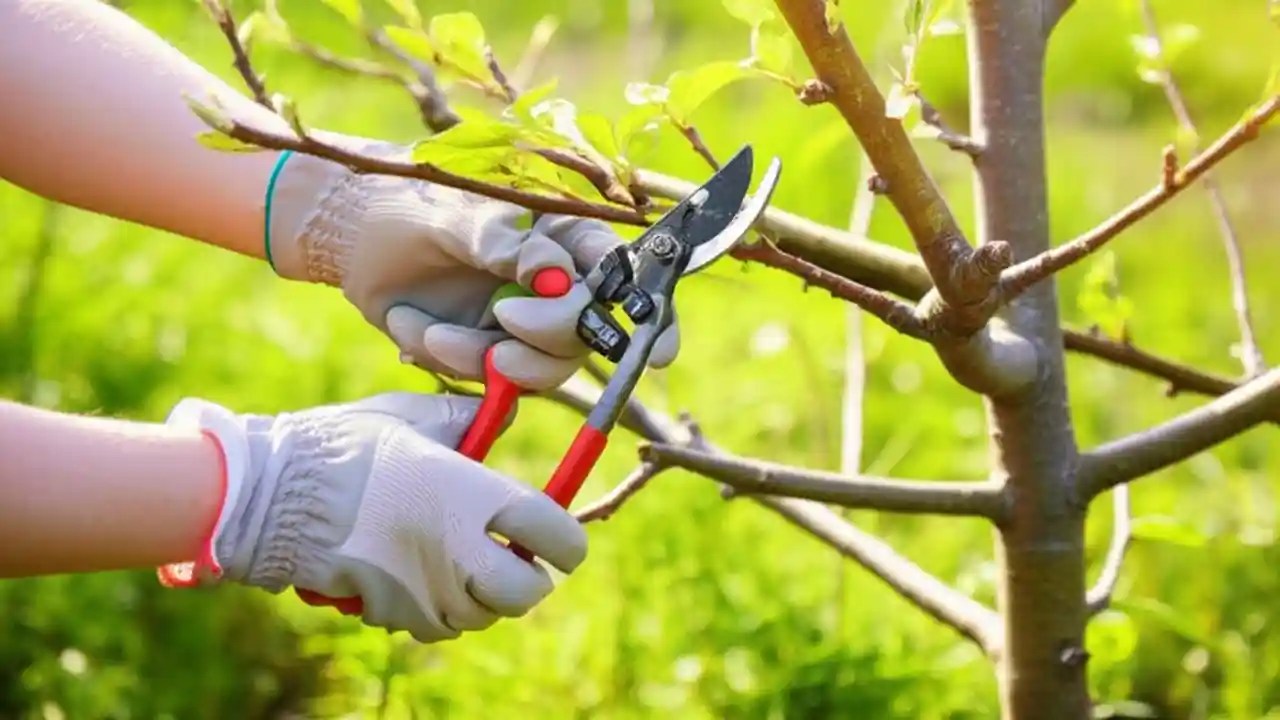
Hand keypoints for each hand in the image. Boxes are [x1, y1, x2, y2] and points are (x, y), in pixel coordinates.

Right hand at [158, 392, 586, 643]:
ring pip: (483, 615)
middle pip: (527, 591)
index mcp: (472, 496)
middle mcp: (459, 551)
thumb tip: (504, 413)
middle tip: (510, 554)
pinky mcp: (395, 613)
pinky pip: (439, 626)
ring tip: (459, 560)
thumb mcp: (412, 416)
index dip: (567, 541)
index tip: (561, 538)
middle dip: (527, 578)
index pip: (555, 533)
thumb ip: (467, 419)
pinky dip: (441, 611)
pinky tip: (420, 576)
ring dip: (483, 596)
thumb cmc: (345, 445)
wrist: (272, 495)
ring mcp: (427, 588)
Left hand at [264, 139, 679, 389]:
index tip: (654, 351)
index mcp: (558, 235)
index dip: (649, 313)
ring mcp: (522, 323)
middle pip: (588, 331)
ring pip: (544, 368)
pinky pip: (493, 381)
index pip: (620, 272)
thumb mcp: (454, 215)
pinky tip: (416, 330)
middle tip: (505, 320)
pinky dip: (454, 362)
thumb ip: (506, 244)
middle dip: (550, 333)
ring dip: (492, 360)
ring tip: (437, 335)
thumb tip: (556, 273)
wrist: (349, 239)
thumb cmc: (406, 204)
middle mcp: (552, 284)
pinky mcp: (488, 354)